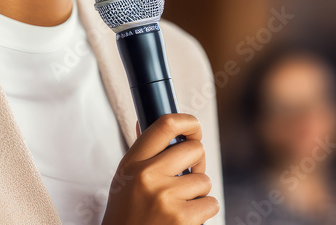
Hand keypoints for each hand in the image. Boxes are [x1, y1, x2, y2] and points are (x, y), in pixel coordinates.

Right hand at [101, 113, 218, 223]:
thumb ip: (141, 153)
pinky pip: (211, 203)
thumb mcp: (124, 181)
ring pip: (204, 180)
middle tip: (187, 179)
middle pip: (194, 149)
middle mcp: (147, 176)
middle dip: (197, 164)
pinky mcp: (182, 218)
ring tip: (178, 207)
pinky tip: (184, 221)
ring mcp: (165, 197)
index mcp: (132, 163)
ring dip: (198, 194)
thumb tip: (144, 121)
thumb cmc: (126, 216)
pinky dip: (203, 213)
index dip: (188, 121)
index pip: (165, 124)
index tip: (194, 128)